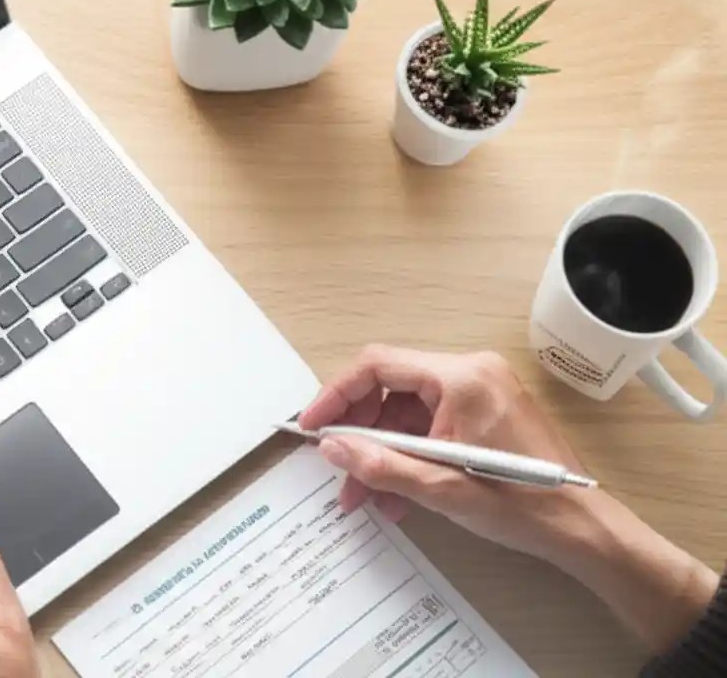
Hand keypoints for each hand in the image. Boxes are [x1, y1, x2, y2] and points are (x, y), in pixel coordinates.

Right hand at [301, 345, 595, 564]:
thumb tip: (331, 446)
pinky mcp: (484, 412)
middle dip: (357, 431)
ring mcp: (479, 391)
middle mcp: (471, 373)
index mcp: (462, 378)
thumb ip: (380, 464)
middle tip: (336, 469)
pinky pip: (429, 424)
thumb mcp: (440, 489)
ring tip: (363, 495)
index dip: (336, 394)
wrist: (582, 528)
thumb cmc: (523, 506)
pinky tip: (396, 493)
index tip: (312, 426)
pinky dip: (407, 454)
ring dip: (380, 451)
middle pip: (389, 387)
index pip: (378, 365)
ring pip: (406, 411)